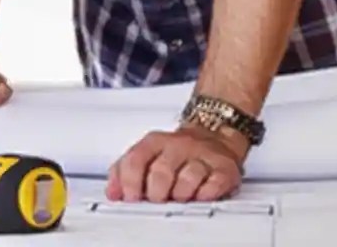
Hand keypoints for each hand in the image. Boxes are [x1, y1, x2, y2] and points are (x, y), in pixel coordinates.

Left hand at [105, 123, 248, 202]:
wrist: (214, 135)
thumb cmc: (175, 152)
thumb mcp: (146, 154)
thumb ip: (123, 172)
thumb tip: (112, 193)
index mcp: (155, 142)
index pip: (136, 159)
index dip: (129, 182)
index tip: (130, 198)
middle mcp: (178, 145)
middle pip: (161, 171)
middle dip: (155, 193)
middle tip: (156, 201)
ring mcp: (202, 156)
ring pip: (188, 177)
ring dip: (180, 194)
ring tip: (177, 198)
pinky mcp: (223, 168)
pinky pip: (214, 184)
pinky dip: (205, 194)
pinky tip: (199, 195)